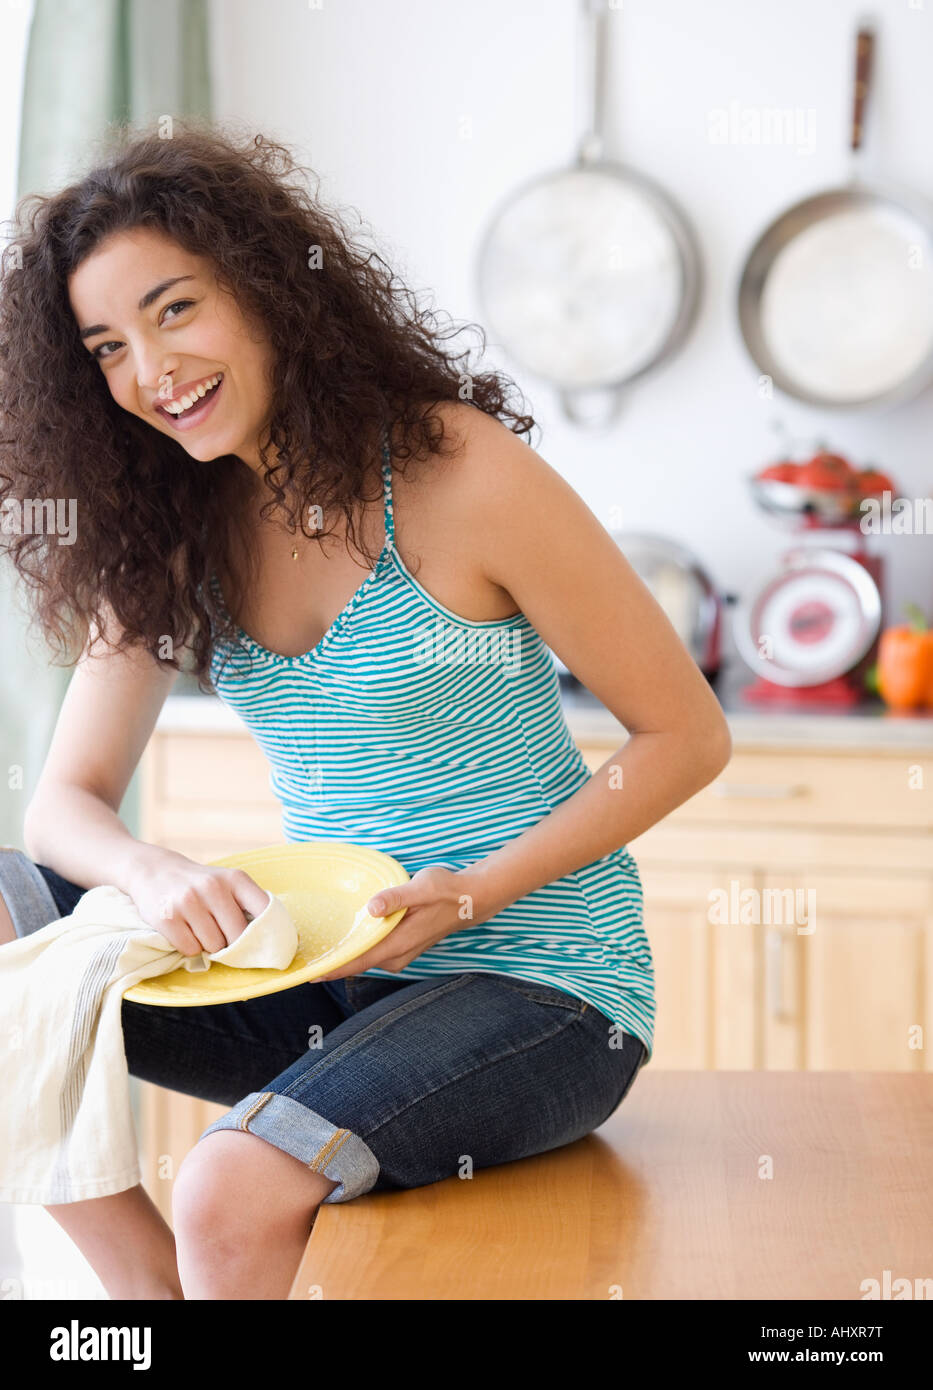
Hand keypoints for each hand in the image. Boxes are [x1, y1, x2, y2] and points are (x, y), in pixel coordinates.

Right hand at [124, 846, 270, 956]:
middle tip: (223, 937)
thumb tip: (270, 938)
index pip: (264, 910)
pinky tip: (184, 930)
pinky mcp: (167, 918)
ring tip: (199, 928)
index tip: (268, 945)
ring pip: (213, 946)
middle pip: (238, 936)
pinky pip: (190, 949)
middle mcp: (213, 888)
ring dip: (209, 945)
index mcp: (235, 879)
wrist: (152, 870)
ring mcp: (188, 902)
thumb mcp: (226, 882)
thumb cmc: (199, 883)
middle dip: (233, 943)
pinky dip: (189, 947)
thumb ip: (247, 904)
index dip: (268, 933)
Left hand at [316, 865, 490, 978]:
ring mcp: (401, 954)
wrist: (471, 900)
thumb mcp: (421, 887)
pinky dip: (357, 951)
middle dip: (332, 964)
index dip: (334, 968)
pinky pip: (373, 955)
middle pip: (358, 964)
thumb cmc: (447, 891)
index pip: (359, 961)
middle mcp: (398, 955)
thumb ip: (396, 898)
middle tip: (302, 960)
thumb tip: (371, 908)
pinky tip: (344, 942)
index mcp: (399, 943)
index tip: (309, 974)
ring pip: (365, 960)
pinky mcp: (402, 948)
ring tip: (316, 951)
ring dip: (343, 957)